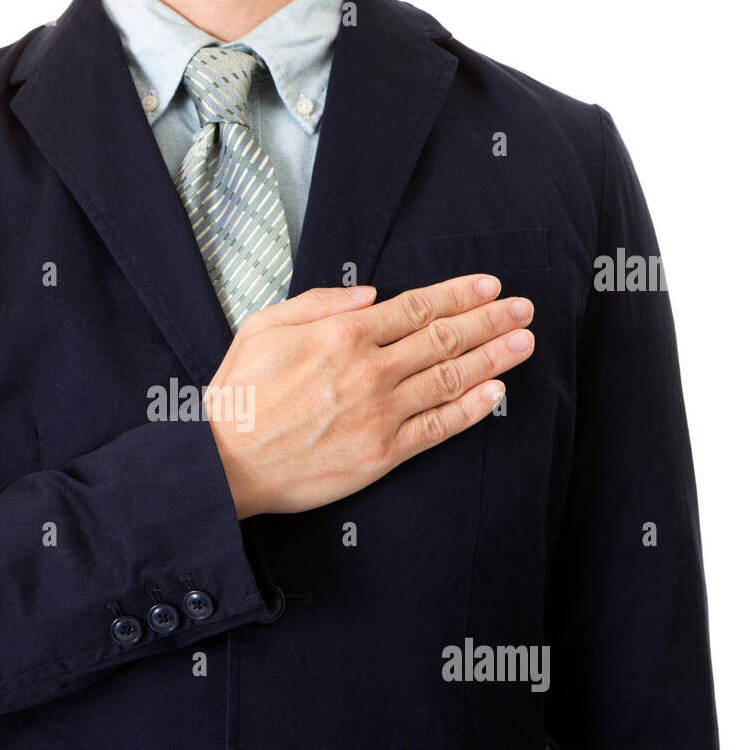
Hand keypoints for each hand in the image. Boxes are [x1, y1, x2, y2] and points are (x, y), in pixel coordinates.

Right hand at [206, 274, 534, 518]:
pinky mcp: (382, 453)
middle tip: (523, 309)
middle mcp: (369, 370)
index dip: (459, 294)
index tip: (489, 286)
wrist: (225, 463)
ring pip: (450, 378)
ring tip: (524, 343)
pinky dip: (471, 408)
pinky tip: (496, 392)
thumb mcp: (264, 326)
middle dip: (490, 320)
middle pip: (444, 338)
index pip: (417, 307)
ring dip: (493, 358)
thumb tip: (372, 294)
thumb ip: (319, 302)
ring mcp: (380, 413)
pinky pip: (438, 427)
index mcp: (343, 334)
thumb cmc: (239, 393)